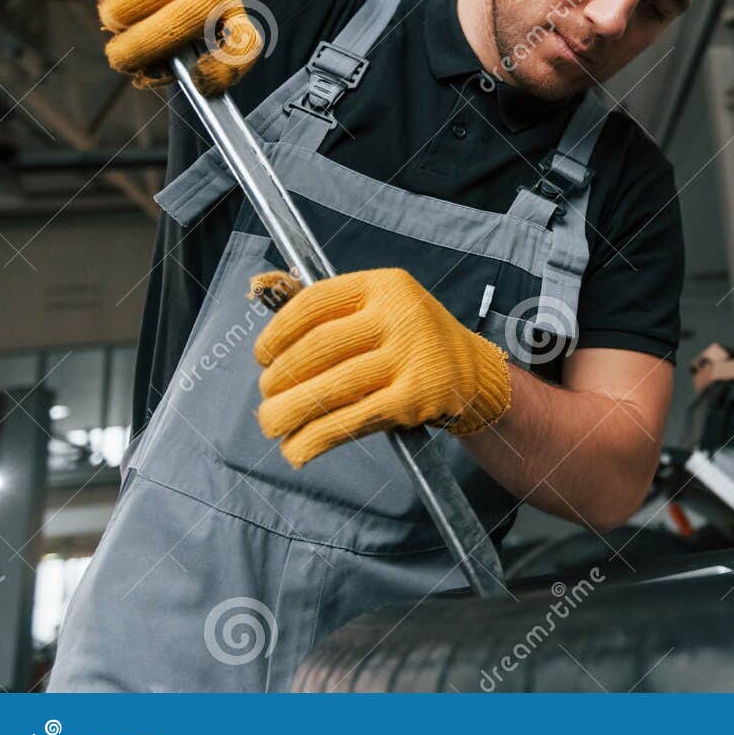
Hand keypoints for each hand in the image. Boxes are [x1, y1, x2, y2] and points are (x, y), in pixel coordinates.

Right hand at [67, 0, 261, 93]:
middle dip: (138, 49)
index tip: (197, 81)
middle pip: (176, 26)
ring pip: (137, 2)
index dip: (225, 69)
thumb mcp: (170, 28)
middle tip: (118, 59)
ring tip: (113, 15)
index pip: (245, 44)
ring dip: (114, 17)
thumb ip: (164, 57)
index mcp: (226, 11)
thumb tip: (144, 75)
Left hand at [251, 268, 511, 467]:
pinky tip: (296, 449)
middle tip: (266, 395)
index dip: (278, 332)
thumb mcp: (380, 307)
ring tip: (270, 424)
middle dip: (281, 376)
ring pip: (332, 387)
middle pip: (319, 347)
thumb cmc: (409, 340)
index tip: (261, 356)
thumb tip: (261, 299)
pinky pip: (353, 419)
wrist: (472, 372)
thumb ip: (330, 310)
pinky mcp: (415, 398)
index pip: (315, 303)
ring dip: (290, 411)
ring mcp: (410, 357)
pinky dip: (318, 438)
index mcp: (384, 286)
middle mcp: (400, 316)